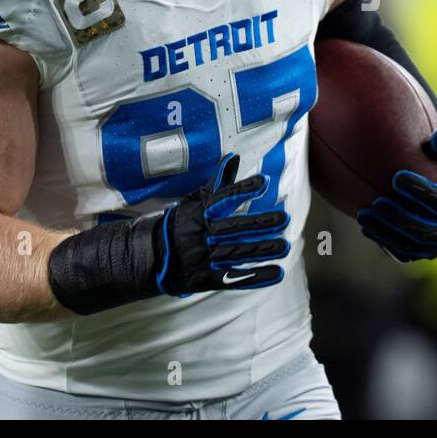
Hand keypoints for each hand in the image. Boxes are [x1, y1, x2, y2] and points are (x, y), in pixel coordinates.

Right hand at [154, 153, 290, 295]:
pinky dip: (256, 276)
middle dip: (260, 224)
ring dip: (263, 250)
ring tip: (285, 246)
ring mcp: (203, 258)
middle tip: (285, 218)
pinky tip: (276, 272)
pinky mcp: (206, 279)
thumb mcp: (193, 201)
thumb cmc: (179, 224)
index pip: (223, 198)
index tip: (264, 182)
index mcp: (199, 213)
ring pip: (237, 253)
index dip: (243, 190)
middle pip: (234, 228)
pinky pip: (233, 278)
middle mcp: (201, 234)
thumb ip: (217, 184)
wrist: (151, 257)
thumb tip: (234, 158)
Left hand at [357, 129, 436, 261]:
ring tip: (363, 214)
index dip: (421, 193)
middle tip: (377, 202)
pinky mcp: (425, 253)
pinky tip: (365, 225)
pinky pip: (403, 252)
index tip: (397, 176)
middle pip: (423, 231)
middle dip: (398, 218)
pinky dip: (384, 241)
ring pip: (410, 246)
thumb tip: (433, 137)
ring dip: (385, 232)